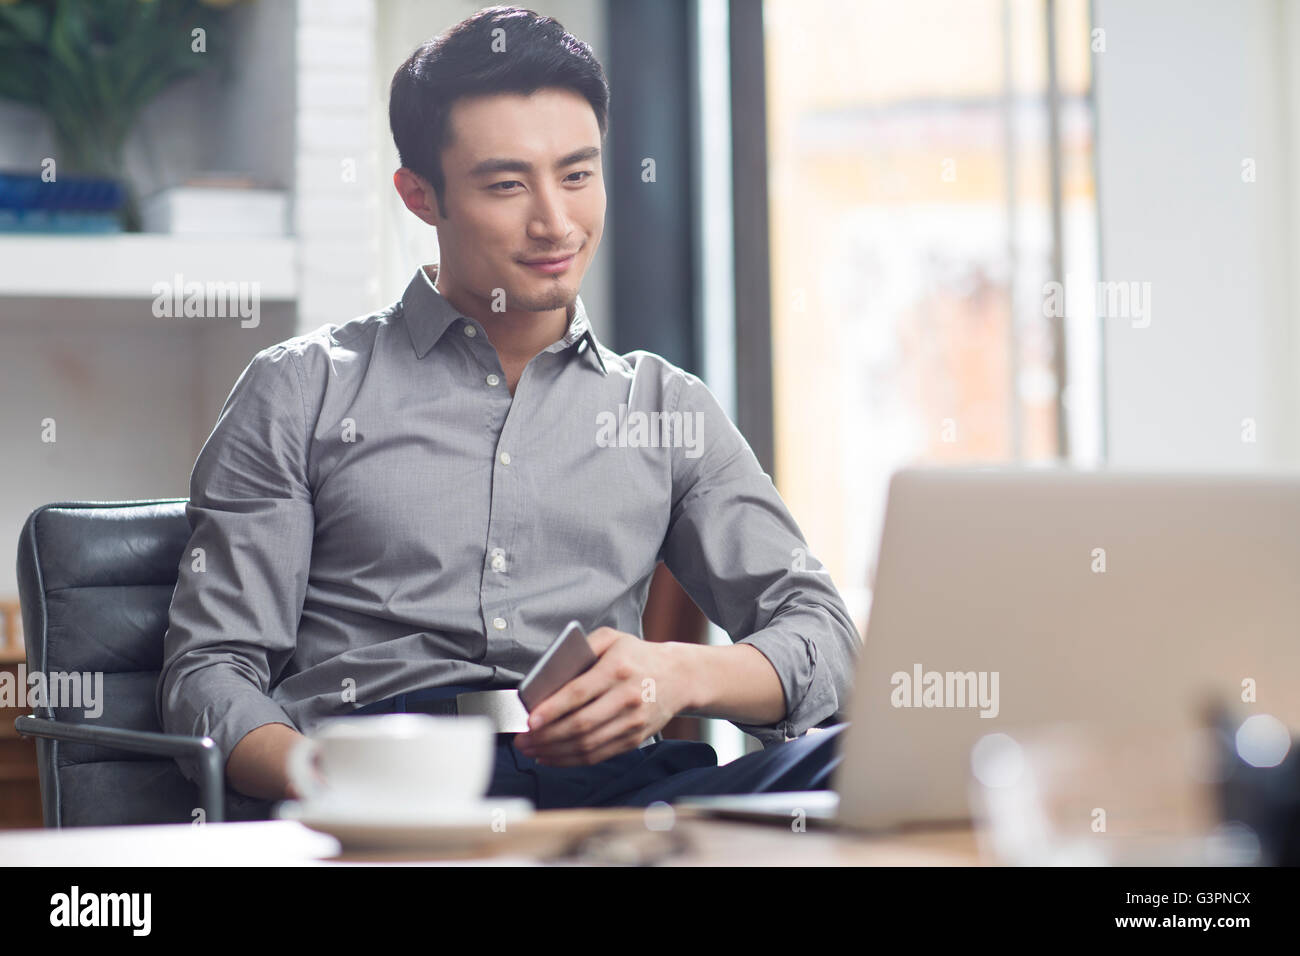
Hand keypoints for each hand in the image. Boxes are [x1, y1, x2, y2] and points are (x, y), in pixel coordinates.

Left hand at [512, 627, 689, 765]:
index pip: (578, 693)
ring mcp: (632, 722)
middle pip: (580, 724)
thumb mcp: (613, 638)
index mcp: (618, 669)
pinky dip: (571, 760)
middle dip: (546, 736)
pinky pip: (598, 755)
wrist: (679, 677)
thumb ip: (583, 646)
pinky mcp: (634, 739)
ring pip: (587, 745)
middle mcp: (627, 697)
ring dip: (554, 751)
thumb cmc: (638, 657)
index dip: (552, 710)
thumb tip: (550, 671)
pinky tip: (552, 756)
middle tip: (522, 739)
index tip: (530, 720)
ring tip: (531, 749)